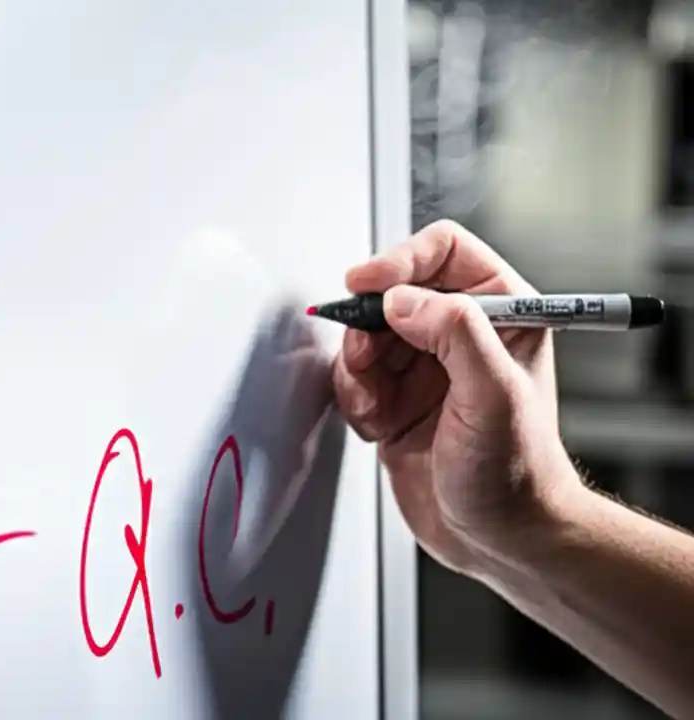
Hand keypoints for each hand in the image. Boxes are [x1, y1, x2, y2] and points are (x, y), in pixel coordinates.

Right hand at [331, 220, 581, 577]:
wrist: (500, 541)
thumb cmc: (518, 476)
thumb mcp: (494, 395)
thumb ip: (455, 334)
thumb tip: (402, 300)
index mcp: (502, 314)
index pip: (444, 252)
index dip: (400, 260)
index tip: (368, 283)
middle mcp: (460, 335)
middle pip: (391, 292)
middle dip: (368, 323)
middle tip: (363, 354)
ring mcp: (424, 369)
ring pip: (365, 335)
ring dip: (357, 367)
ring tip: (375, 404)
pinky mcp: (395, 401)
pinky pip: (354, 378)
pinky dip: (354, 399)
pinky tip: (377, 427)